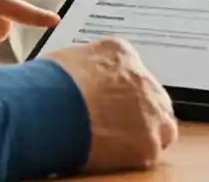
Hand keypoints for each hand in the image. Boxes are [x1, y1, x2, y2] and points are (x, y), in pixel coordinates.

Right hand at [43, 37, 177, 173]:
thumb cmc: (47, 83)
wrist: (48, 108)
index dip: (120, 88)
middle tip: (115, 121)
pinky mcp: (148, 143)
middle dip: (138, 109)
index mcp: (121, 53)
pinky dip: (133, 154)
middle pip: (152, 97)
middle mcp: (143, 78)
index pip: (131, 70)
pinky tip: (112, 153)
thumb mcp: (66, 60)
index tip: (109, 98)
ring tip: (116, 140)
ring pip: (161, 126)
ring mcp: (151, 112)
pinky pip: (148, 151)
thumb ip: (85, 66)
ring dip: (144, 132)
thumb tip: (77, 78)